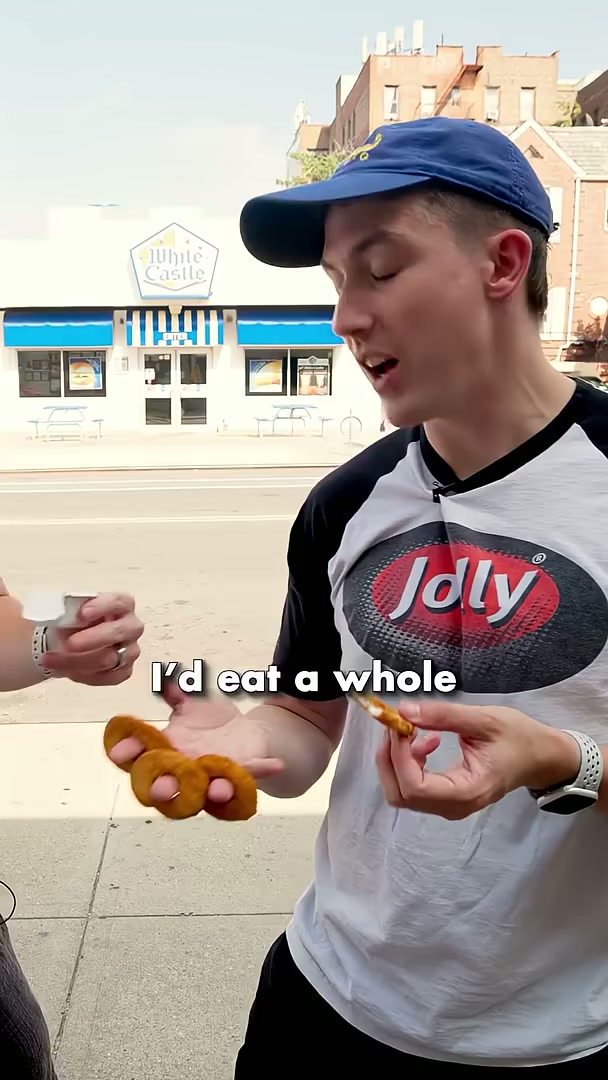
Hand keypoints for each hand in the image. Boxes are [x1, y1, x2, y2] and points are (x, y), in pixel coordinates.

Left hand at [40, 593, 142, 684]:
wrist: (69, 642)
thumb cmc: (74, 621)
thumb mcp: (69, 610)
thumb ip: (69, 609)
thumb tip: (60, 615)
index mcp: (122, 604)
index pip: (119, 602)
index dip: (102, 607)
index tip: (82, 613)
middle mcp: (131, 626)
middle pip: (118, 632)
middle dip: (91, 639)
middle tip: (68, 643)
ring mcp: (130, 650)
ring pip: (108, 659)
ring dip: (76, 661)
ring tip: (52, 659)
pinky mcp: (124, 671)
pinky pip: (106, 677)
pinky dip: (83, 675)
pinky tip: (66, 670)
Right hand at [108, 680, 283, 808]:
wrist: (244, 734)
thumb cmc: (208, 724)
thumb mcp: (192, 706)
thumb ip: (179, 697)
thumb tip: (169, 682)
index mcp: (168, 754)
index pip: (141, 761)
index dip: (128, 757)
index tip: (120, 751)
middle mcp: (187, 772)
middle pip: (168, 789)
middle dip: (163, 789)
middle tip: (161, 786)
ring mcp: (213, 778)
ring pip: (208, 794)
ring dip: (214, 792)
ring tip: (219, 788)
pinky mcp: (241, 776)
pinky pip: (251, 777)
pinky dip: (263, 770)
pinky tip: (276, 763)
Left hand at [375, 699, 580, 820]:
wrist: (540, 757)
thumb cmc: (518, 738)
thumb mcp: (483, 719)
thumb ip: (443, 715)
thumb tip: (403, 710)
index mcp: (467, 792)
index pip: (415, 786)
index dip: (398, 755)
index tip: (399, 723)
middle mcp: (454, 807)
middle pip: (401, 794)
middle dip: (389, 758)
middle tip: (396, 724)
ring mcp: (448, 805)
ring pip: (402, 793)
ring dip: (397, 759)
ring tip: (413, 729)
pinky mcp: (445, 797)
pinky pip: (413, 787)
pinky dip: (408, 763)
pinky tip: (427, 741)